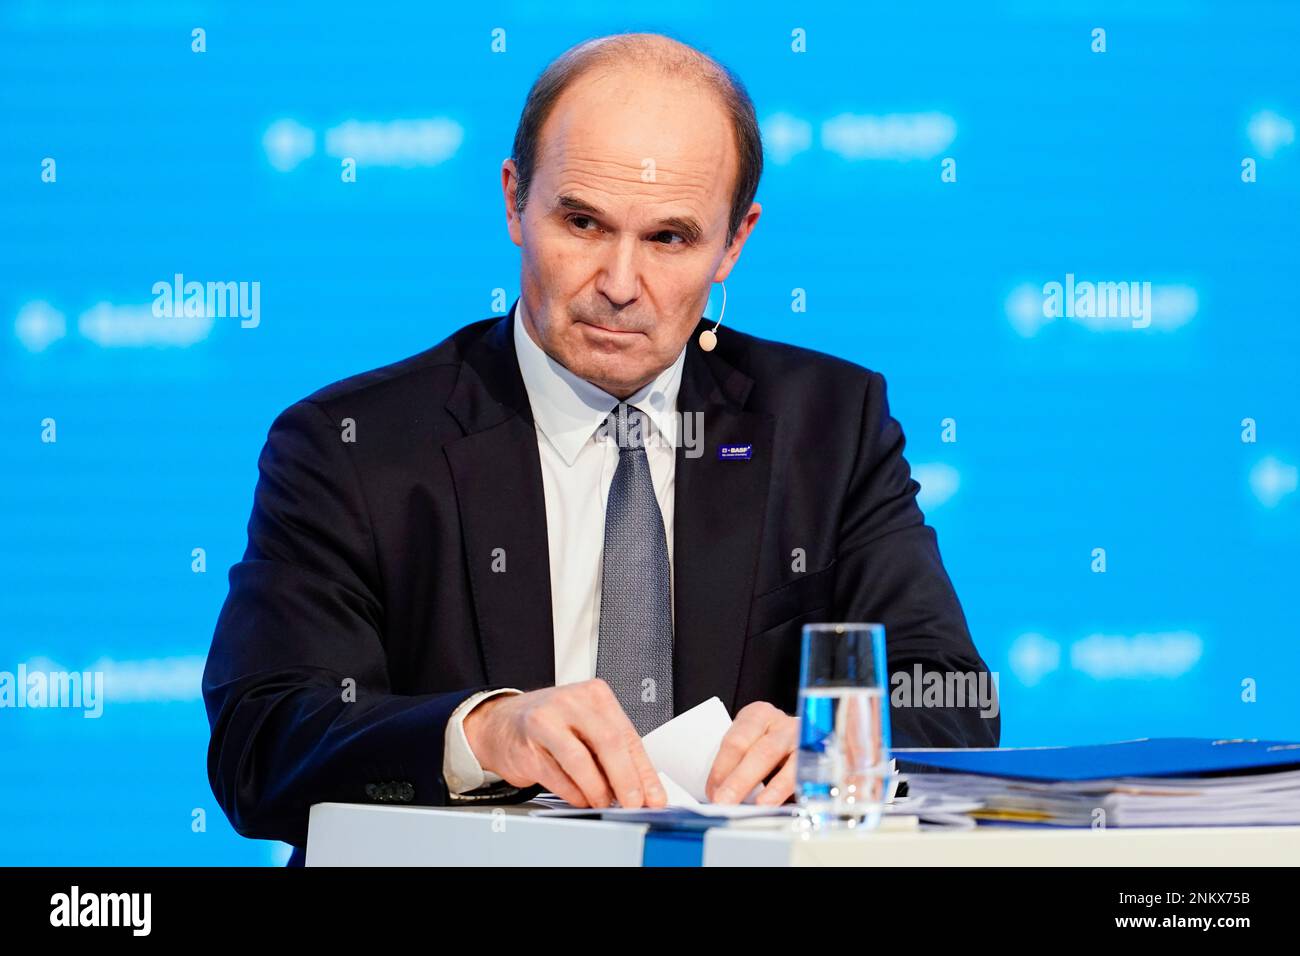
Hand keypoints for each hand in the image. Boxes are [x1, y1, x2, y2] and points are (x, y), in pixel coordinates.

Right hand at [463, 679, 666, 809]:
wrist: (500, 723)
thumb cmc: (551, 724)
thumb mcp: (587, 725)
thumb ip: (614, 751)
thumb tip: (642, 787)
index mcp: (594, 695)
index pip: (627, 735)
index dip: (644, 771)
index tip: (653, 795)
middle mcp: (571, 703)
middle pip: (609, 743)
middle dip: (626, 780)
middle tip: (634, 804)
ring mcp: (546, 722)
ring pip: (581, 762)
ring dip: (598, 791)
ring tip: (605, 803)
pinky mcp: (527, 748)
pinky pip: (557, 777)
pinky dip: (574, 794)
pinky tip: (581, 799)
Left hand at [705, 701, 797, 805]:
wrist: (797, 736)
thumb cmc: (765, 741)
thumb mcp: (748, 740)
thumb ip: (735, 761)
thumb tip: (718, 793)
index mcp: (757, 715)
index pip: (736, 741)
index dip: (721, 769)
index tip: (712, 792)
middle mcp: (782, 725)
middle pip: (761, 753)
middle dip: (740, 780)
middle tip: (724, 801)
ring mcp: (803, 742)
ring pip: (787, 765)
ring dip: (771, 790)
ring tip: (757, 807)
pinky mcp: (817, 760)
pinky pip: (806, 778)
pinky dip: (794, 793)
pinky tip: (783, 804)